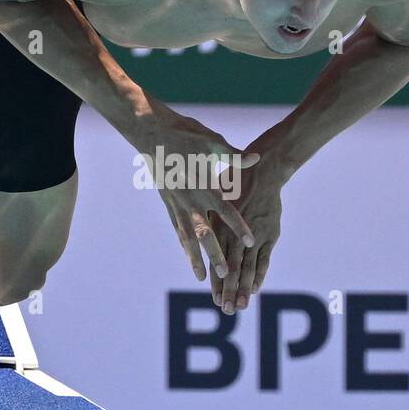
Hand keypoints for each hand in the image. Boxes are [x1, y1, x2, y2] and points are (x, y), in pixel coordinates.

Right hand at [131, 96, 258, 281]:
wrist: (151, 132)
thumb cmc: (185, 135)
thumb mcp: (213, 142)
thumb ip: (234, 157)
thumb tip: (257, 158)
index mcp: (204, 185)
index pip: (226, 211)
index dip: (238, 227)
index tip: (250, 242)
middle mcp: (190, 200)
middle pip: (204, 233)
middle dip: (214, 254)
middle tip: (224, 273)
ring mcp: (176, 203)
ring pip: (186, 237)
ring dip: (194, 257)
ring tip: (200, 277)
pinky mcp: (167, 203)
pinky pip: (177, 228)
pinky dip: (183, 244)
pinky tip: (188, 255)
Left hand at [209, 154, 281, 313]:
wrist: (262, 169)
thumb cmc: (233, 182)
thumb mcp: (212, 197)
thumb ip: (207, 214)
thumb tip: (193, 227)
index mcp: (217, 226)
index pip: (214, 260)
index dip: (214, 279)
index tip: (213, 297)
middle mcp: (232, 234)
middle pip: (229, 268)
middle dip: (227, 290)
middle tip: (226, 310)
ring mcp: (253, 236)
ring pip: (246, 267)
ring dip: (242, 287)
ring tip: (239, 307)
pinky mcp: (269, 234)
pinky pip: (264, 259)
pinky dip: (259, 274)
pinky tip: (255, 290)